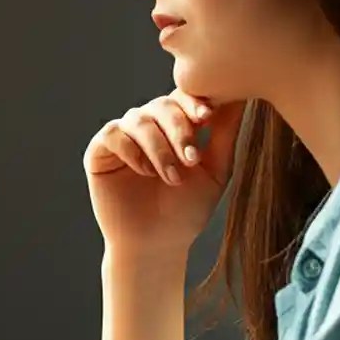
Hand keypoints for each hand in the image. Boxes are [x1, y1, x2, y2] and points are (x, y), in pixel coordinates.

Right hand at [83, 89, 244, 257]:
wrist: (156, 244)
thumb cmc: (186, 210)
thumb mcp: (215, 169)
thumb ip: (224, 133)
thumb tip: (241, 96)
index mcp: (172, 126)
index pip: (181, 98)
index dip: (193, 102)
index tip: (208, 118)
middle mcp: (146, 127)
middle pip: (161, 105)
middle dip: (178, 129)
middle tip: (191, 160)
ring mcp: (121, 138)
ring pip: (138, 119)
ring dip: (159, 146)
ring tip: (171, 176)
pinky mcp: (98, 154)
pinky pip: (113, 134)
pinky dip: (131, 150)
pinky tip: (145, 172)